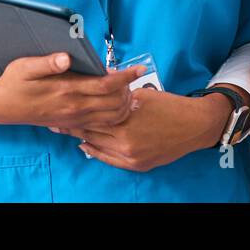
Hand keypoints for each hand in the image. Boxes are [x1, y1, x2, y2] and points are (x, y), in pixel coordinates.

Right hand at [0, 52, 143, 128]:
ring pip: (110, 116)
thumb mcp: (25, 67)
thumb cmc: (13, 82)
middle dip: (128, 90)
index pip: (106, 84)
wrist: (1, 107)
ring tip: (127, 90)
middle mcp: (74, 107)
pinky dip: (111, 116)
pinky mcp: (70, 124)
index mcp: (67, 90)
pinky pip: (99, 124)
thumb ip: (48, 62)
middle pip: (114, 102)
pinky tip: (113, 105)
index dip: (125, 77)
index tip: (139, 68)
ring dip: (123, 104)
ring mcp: (73, 118)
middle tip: (134, 77)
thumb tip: (66, 57)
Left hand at [53, 87, 232, 171]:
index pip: (91, 116)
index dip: (74, 112)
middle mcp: (126, 140)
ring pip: (98, 146)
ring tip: (65, 131)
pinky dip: (96, 152)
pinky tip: (85, 146)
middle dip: (72, 125)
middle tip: (55, 119)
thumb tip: (99, 84)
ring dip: (81, 138)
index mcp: (125, 119)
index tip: (59, 106)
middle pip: (91, 131)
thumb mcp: (141, 94)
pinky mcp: (138, 164)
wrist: (195, 126)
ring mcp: (131, 155)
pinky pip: (110, 160)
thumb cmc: (169, 105)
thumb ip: (118, 94)